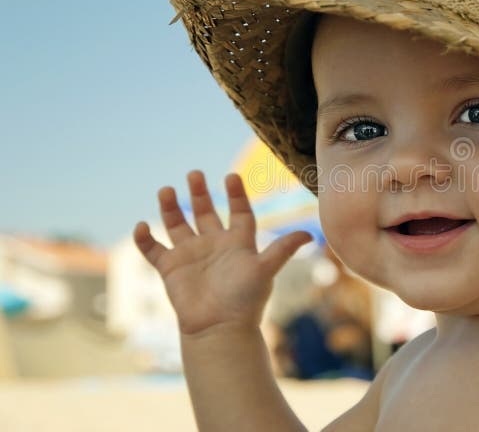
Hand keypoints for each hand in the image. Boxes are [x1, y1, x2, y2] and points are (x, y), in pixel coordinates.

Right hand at [132, 170, 312, 335]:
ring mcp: (191, 256)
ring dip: (170, 208)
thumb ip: (283, 249)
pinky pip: (153, 250)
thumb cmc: (245, 300)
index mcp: (238, 243)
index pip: (239, 212)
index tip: (231, 176)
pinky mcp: (171, 269)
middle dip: (199, 193)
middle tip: (195, 173)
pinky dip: (145, 239)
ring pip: (177, 225)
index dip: (236, 195)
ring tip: (167, 190)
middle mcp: (214, 245)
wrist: (219, 329)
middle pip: (205, 213)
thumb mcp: (265, 270)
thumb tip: (310, 235)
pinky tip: (142, 226)